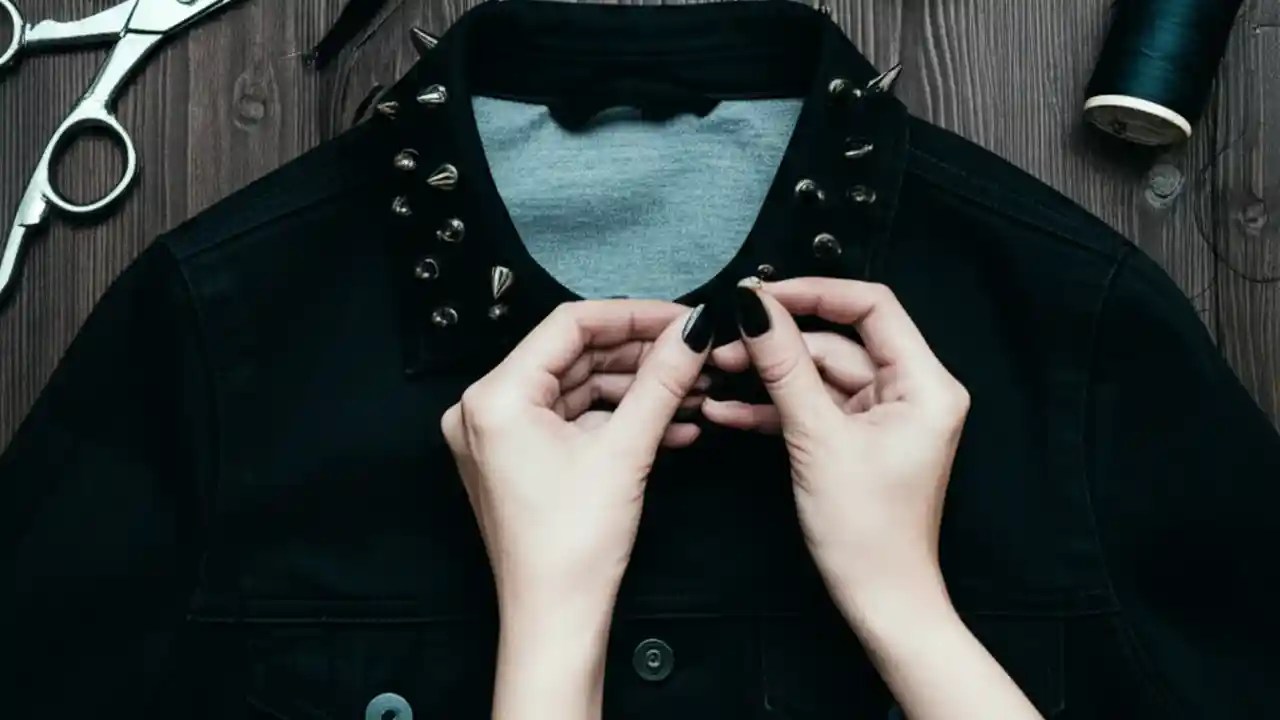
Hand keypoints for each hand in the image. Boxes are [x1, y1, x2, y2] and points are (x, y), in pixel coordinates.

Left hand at [441, 299, 715, 719]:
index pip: (569, 325)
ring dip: (637, 391)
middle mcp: (485, 410)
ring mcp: (499, 437)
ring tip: (692, 392)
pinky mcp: (518, 459)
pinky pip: (573, 421)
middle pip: (574, 356)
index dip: (632, 316)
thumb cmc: (570, 550)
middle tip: (692, 353)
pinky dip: (618, 420)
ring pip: (579, 389)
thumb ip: (662, 380)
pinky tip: (671, 425)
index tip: (680, 317)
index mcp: (494, 397)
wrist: (555, 621)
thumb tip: (691, 331)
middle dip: (640, 357)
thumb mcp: (626, 450)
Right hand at [704, 278, 1039, 719]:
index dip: (813, 293)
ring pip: (817, 376)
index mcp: (926, 384)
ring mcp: (882, 417)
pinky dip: (773, 409)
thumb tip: (756, 308)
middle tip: (724, 343)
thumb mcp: (817, 439)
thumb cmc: (869, 534)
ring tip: (716, 377)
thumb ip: (784, 367)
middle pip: (837, 342)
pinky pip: (812, 408)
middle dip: (777, 343)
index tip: (760, 294)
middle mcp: (911, 393)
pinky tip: (728, 412)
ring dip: (766, 377)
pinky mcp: (856, 440)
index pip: (871, 307)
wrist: (879, 602)